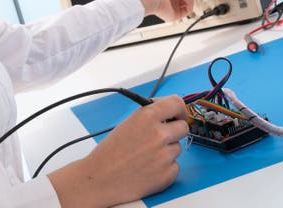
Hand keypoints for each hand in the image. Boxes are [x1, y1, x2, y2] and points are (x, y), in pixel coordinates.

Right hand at [48, 95, 188, 206]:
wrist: (100, 179)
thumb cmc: (109, 153)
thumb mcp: (127, 124)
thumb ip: (149, 116)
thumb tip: (167, 115)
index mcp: (146, 117)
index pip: (176, 103)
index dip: (179, 109)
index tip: (178, 114)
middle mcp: (158, 134)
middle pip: (183, 127)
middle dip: (173, 131)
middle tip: (160, 138)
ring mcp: (164, 155)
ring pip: (177, 148)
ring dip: (167, 151)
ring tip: (147, 156)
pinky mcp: (168, 174)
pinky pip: (175, 166)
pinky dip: (165, 168)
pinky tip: (149, 168)